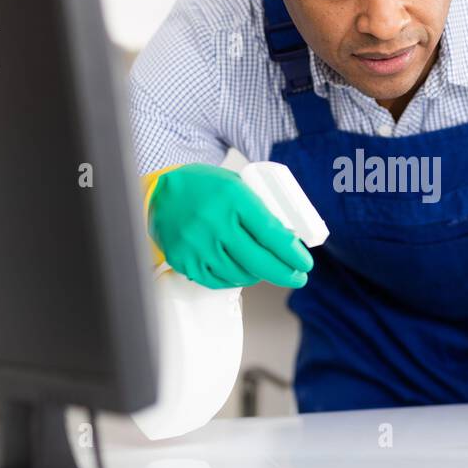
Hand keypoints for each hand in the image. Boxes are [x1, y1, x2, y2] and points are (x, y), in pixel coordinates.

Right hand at [148, 163, 312, 289]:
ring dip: (258, 275)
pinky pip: (218, 281)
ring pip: (240, 275)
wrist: (161, 194)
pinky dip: (234, 279)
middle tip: (298, 278)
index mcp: (234, 199)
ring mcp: (198, 244)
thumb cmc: (205, 188)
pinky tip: (240, 271)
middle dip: (285, 274)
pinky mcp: (185, 261)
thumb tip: (289, 240)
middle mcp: (214, 223)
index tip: (305, 264)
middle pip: (259, 261)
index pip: (272, 234)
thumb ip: (261, 210)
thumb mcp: (238, 186)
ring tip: (264, 269)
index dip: (292, 254)